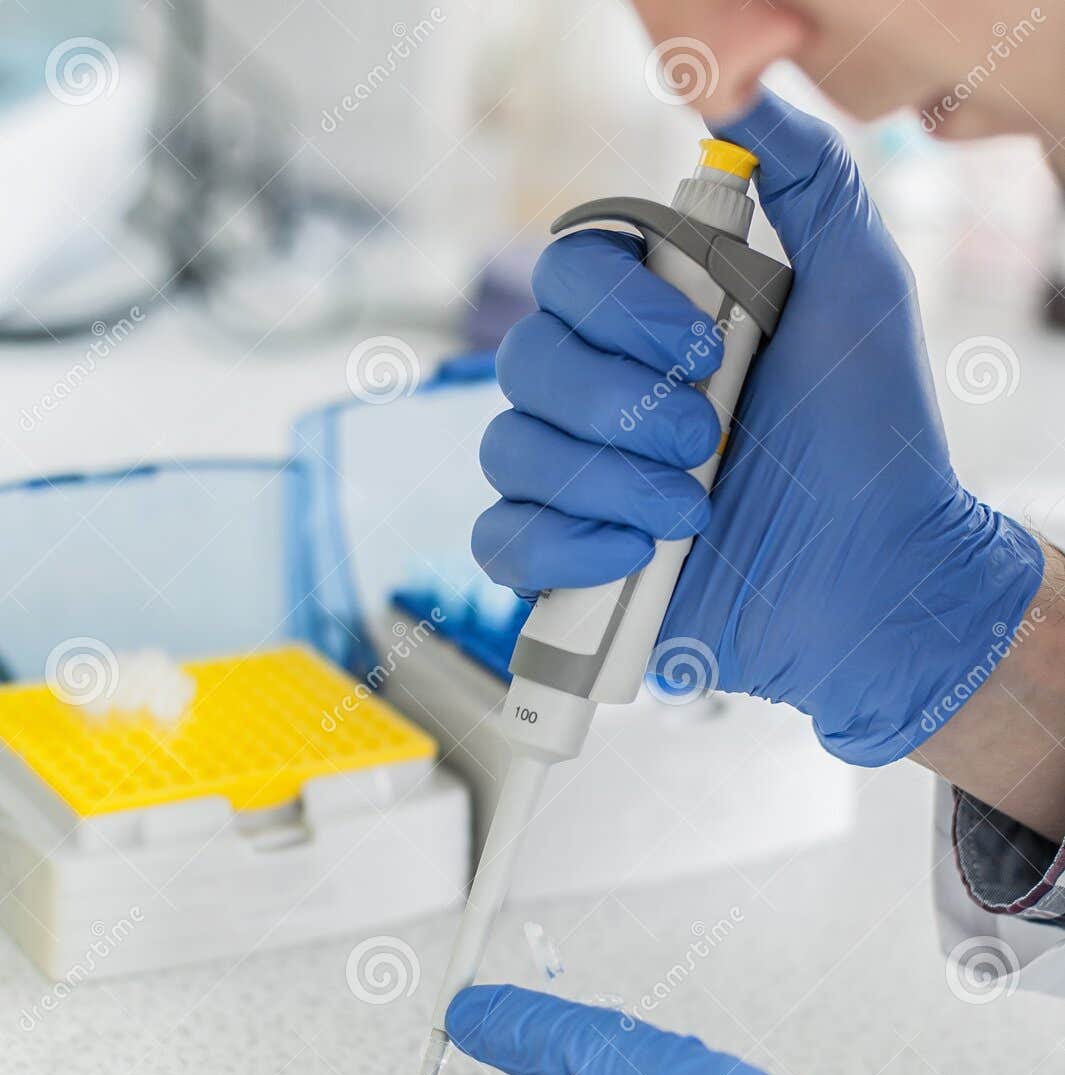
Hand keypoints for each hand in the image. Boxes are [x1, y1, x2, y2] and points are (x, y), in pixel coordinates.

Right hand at [473, 89, 1042, 766]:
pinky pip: (502, 543)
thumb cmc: (873, 439)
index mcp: (653, 324)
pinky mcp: (570, 564)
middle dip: (615, 404)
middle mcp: (603, 395)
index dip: (615, 308)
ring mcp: (580, 481)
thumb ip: (811, 182)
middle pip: (524, 362)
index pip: (566, 275)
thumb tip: (746, 99)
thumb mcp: (860, 289)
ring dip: (603, 479)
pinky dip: (562, 547)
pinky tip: (639, 555)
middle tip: (706, 437)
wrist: (877, 576)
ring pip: (509, 450)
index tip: (704, 346)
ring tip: (693, 510)